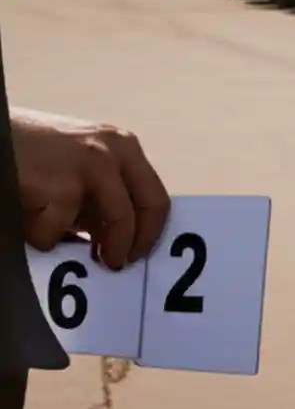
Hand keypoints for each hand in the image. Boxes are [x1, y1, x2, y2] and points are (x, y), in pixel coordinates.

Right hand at [10, 108, 169, 269]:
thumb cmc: (34, 153)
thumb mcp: (80, 166)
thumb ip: (103, 196)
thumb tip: (120, 240)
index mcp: (123, 145)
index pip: (155, 198)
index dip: (149, 233)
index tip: (137, 254)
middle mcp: (112, 152)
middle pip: (141, 213)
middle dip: (128, 246)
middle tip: (112, 264)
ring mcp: (89, 167)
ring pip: (106, 227)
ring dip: (78, 244)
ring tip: (47, 231)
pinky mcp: (59, 186)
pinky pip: (56, 232)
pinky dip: (40, 235)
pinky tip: (25, 213)